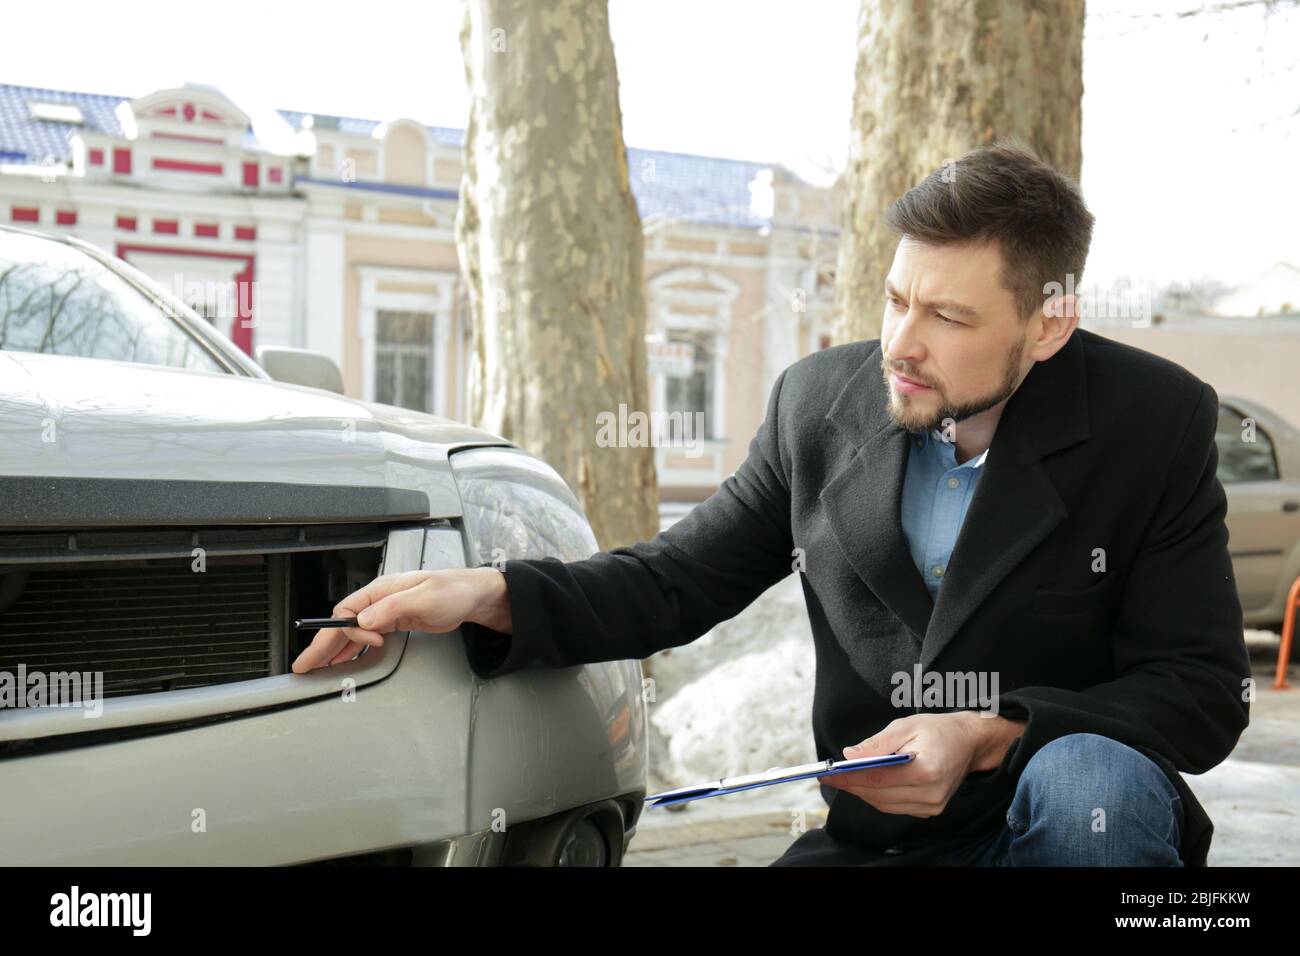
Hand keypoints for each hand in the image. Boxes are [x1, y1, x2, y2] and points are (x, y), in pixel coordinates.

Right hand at [290, 568, 492, 673]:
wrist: (475, 596)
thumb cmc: (454, 590)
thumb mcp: (425, 597)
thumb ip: (393, 608)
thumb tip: (365, 621)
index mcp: (382, 590)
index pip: (347, 610)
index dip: (345, 632)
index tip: (361, 646)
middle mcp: (380, 600)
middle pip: (343, 624)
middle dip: (322, 645)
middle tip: (304, 666)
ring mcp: (387, 612)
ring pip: (352, 633)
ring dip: (334, 650)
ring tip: (317, 668)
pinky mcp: (396, 622)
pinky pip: (367, 638)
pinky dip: (354, 650)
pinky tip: (345, 661)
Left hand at [820, 712, 993, 817]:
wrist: (969, 742)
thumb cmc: (938, 729)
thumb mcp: (906, 726)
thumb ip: (877, 743)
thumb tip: (848, 756)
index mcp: (926, 771)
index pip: (878, 779)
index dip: (849, 778)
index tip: (826, 775)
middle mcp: (931, 794)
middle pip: (879, 795)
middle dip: (851, 786)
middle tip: (828, 777)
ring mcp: (932, 806)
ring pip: (885, 804)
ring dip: (862, 792)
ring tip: (843, 780)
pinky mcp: (930, 810)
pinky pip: (895, 807)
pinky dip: (877, 797)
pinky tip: (865, 784)